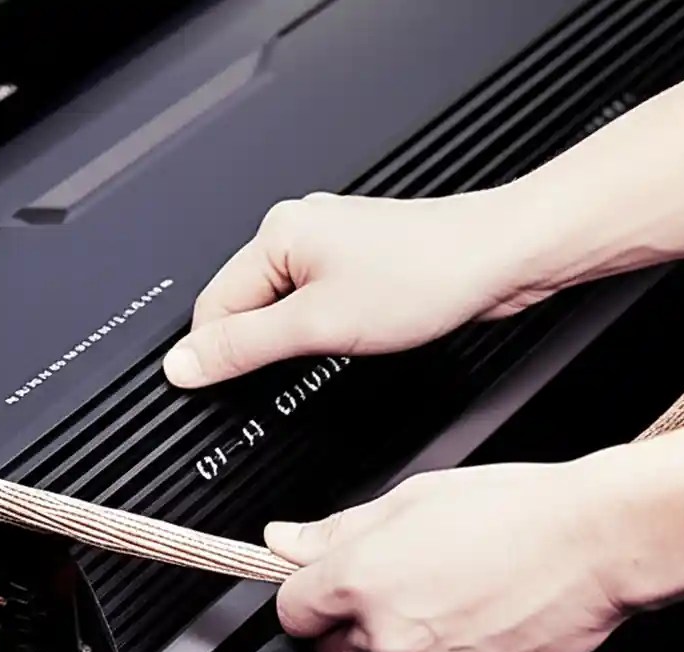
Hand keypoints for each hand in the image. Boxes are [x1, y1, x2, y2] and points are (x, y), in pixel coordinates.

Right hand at [163, 187, 563, 387]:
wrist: (500, 258)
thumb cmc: (426, 275)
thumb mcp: (317, 326)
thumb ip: (242, 347)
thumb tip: (183, 362)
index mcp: (276, 233)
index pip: (211, 306)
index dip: (215, 354)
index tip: (218, 389)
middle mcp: (299, 229)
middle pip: (244, 305)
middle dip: (262, 345)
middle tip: (300, 366)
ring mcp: (331, 244)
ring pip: (283, 306)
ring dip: (297, 338)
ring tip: (338, 345)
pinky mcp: (359, 261)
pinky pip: (317, 302)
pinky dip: (325, 326)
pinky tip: (356, 334)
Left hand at [266, 462, 628, 651]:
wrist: (593, 541)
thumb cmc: (510, 511)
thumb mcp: (408, 499)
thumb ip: (335, 531)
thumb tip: (284, 540)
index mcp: (360, 581)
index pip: (291, 611)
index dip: (305, 593)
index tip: (322, 582)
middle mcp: (389, 635)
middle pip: (334, 648)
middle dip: (351, 621)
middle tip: (393, 581)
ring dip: (401, 640)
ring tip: (447, 591)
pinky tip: (474, 614)